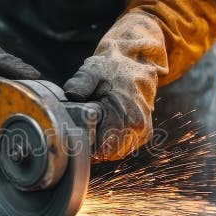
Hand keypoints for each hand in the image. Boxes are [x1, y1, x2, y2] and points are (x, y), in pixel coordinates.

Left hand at [63, 12, 166, 161]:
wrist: (136, 62)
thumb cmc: (111, 67)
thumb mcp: (92, 70)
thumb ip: (80, 84)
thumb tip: (70, 95)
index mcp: (123, 113)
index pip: (101, 147)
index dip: (87, 144)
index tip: (78, 134)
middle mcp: (136, 125)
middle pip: (109, 153)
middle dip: (94, 146)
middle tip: (84, 130)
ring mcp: (142, 130)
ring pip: (118, 152)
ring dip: (105, 145)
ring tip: (96, 126)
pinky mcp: (145, 132)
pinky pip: (126, 147)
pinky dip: (114, 141)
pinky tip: (106, 127)